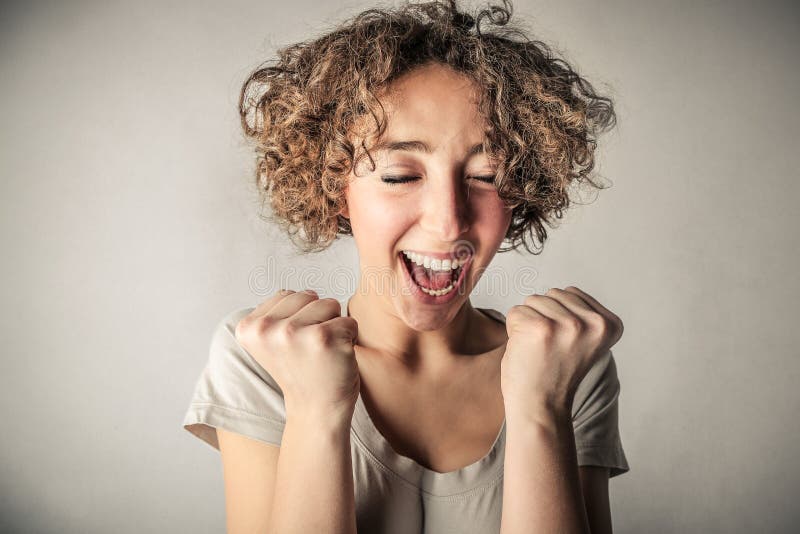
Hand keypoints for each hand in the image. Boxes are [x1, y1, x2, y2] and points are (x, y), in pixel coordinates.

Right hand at [234, 289, 360, 421]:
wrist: (316, 410)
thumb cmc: (301, 371)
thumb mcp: (271, 341)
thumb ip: (277, 313)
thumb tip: (304, 292)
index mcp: (249, 327)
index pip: (287, 295)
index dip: (298, 318)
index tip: (294, 345)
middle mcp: (267, 328)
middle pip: (309, 295)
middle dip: (317, 318)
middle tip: (310, 350)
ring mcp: (294, 332)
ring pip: (330, 304)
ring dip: (333, 326)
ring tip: (322, 353)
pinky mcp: (324, 338)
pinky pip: (349, 321)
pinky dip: (349, 339)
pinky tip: (335, 359)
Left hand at [500, 286, 623, 420]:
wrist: (540, 407)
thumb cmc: (554, 374)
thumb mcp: (583, 339)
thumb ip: (579, 313)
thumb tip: (559, 292)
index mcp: (610, 324)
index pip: (571, 293)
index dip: (559, 317)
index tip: (565, 345)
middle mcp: (594, 323)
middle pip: (552, 294)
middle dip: (543, 317)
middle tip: (549, 350)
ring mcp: (569, 325)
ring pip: (533, 300)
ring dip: (528, 324)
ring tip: (539, 351)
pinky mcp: (542, 328)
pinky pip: (515, 312)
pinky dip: (513, 331)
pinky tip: (526, 352)